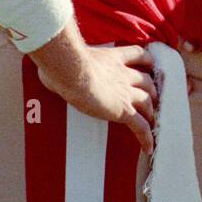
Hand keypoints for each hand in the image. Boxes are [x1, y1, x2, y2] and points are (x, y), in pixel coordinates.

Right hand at [38, 45, 158, 154]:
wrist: (72, 71)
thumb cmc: (64, 61)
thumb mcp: (69, 55)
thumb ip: (66, 59)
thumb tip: (48, 64)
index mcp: (113, 58)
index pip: (138, 54)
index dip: (146, 60)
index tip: (150, 65)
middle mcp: (124, 74)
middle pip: (147, 80)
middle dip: (152, 89)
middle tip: (153, 98)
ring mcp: (126, 92)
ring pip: (148, 102)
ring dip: (152, 111)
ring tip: (153, 121)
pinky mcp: (123, 110)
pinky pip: (141, 126)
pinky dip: (147, 137)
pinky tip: (149, 147)